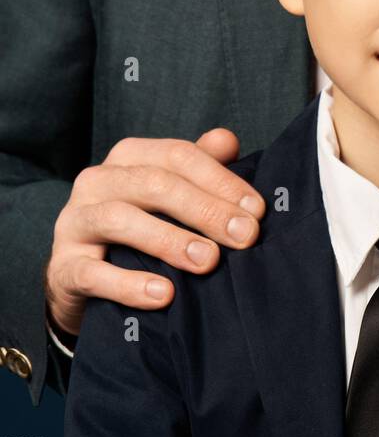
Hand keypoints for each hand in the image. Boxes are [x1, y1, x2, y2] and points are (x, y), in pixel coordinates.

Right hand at [45, 129, 265, 335]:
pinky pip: (93, 272)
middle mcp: (97, 180)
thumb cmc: (138, 228)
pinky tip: (164, 295)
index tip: (256, 210)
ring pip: (121, 219)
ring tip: (208, 261)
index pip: (179, 156)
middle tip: (244, 237)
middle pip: (155, 184)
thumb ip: (198, 165)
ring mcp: (75, 222)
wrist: (83, 280)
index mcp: (128, 157)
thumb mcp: (168, 195)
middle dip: (205, 209)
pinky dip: (129, 284)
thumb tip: (228, 141)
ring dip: (169, 240)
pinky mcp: (63, 267)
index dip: (221, 180)